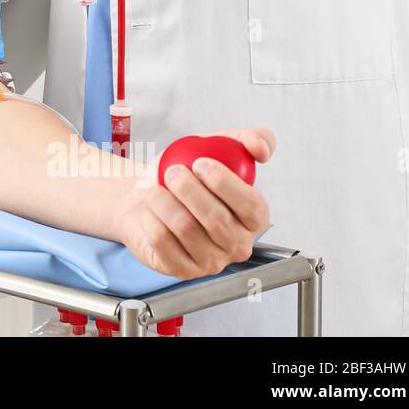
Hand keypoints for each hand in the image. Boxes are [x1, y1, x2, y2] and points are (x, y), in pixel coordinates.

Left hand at [112, 127, 274, 279]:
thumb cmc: (185, 174)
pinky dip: (150, 217)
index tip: (200, 163)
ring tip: (154, 188)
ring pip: (186, 228)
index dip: (225, 183)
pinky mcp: (180, 269)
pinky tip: (149, 209)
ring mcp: (210, 261)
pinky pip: (162, 241)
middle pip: (216, 220)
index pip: (251, 206)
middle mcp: (237, 245)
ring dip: (164, 201)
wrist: (146, 196)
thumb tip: (261, 147)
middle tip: (172, 172)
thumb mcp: (215, 146)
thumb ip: (247, 140)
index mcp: (254, 219)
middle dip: (188, 189)